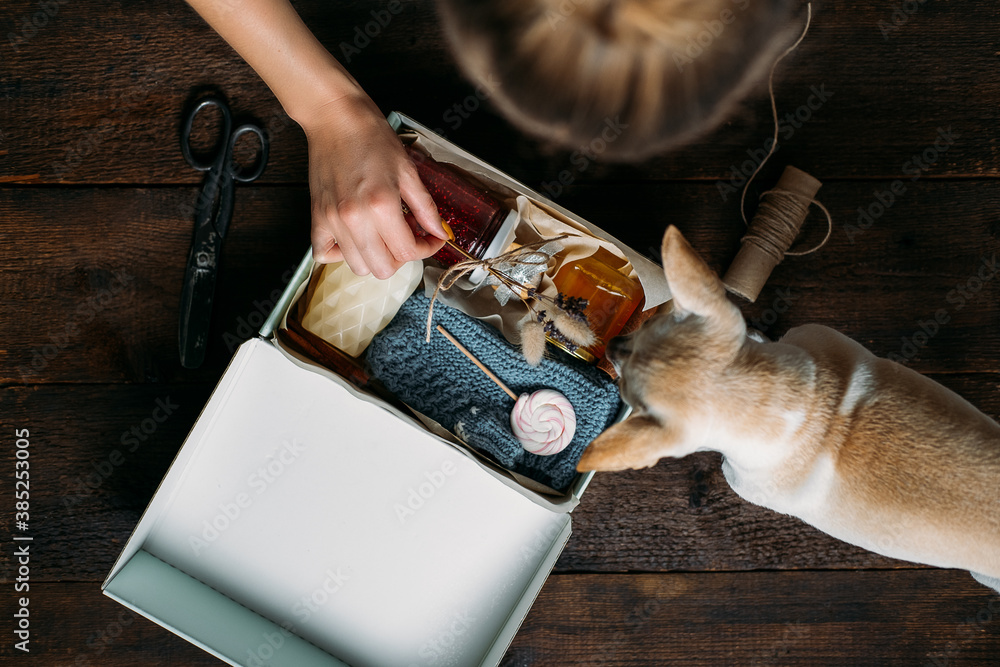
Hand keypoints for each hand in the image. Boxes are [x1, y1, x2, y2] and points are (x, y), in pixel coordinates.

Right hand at [302, 92, 446, 277]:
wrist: (336, 118)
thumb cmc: (372, 137)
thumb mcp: (408, 171)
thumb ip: (425, 208)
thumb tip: (439, 232)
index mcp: (381, 206)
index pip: (407, 252)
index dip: (426, 250)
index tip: (431, 239)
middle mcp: (355, 219)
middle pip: (383, 269)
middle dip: (402, 258)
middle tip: (409, 238)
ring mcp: (332, 221)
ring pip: (358, 267)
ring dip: (376, 258)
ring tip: (384, 236)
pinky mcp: (317, 217)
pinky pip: (324, 254)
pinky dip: (340, 255)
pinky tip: (355, 238)